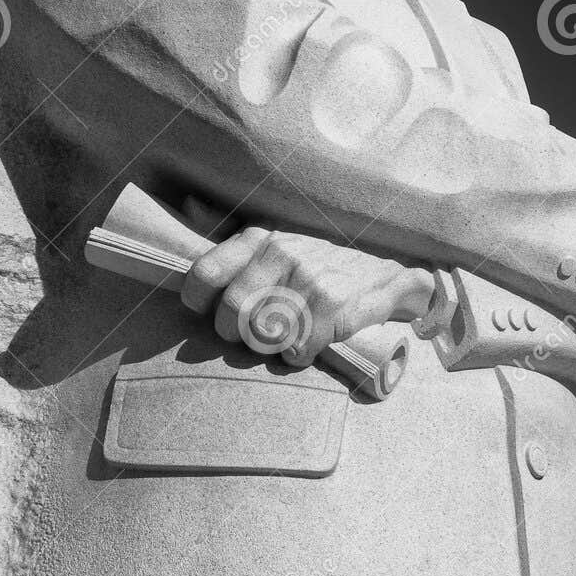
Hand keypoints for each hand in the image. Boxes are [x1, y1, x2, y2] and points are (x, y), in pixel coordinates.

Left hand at [179, 200, 434, 367]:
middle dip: (233, 333)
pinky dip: (297, 357)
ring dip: (268, 346)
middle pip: (231, 311)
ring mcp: (309, 280)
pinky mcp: (333, 308)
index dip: (199, 301)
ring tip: (281, 337)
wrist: (385, 276)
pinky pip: (294, 350)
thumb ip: (237, 249)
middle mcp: (282, 253)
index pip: (206, 272)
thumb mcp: (279, 244)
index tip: (209, 312)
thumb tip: (190, 219)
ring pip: (261, 335)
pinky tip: (306, 344)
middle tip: (248, 335)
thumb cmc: (320, 267)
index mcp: (261, 240)